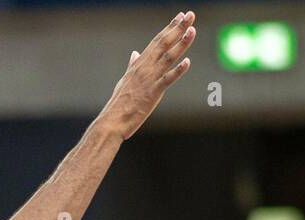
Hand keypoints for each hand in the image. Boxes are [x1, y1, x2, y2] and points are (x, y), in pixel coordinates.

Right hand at [99, 11, 196, 139]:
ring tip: (192, 31)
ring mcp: (149, 79)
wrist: (113, 119)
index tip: (180, 16)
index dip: (170, 28)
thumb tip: (135, 53)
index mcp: (140, 63)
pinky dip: (178, 70)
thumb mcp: (125, 79)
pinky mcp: (153, 92)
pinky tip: (187, 62)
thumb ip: (132, 65)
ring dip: (181, 44)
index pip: (157, 41)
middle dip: (178, 28)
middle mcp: (145, 67)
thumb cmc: (119, 102)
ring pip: (168, 57)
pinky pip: (167, 79)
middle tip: (190, 15)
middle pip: (164, 44)